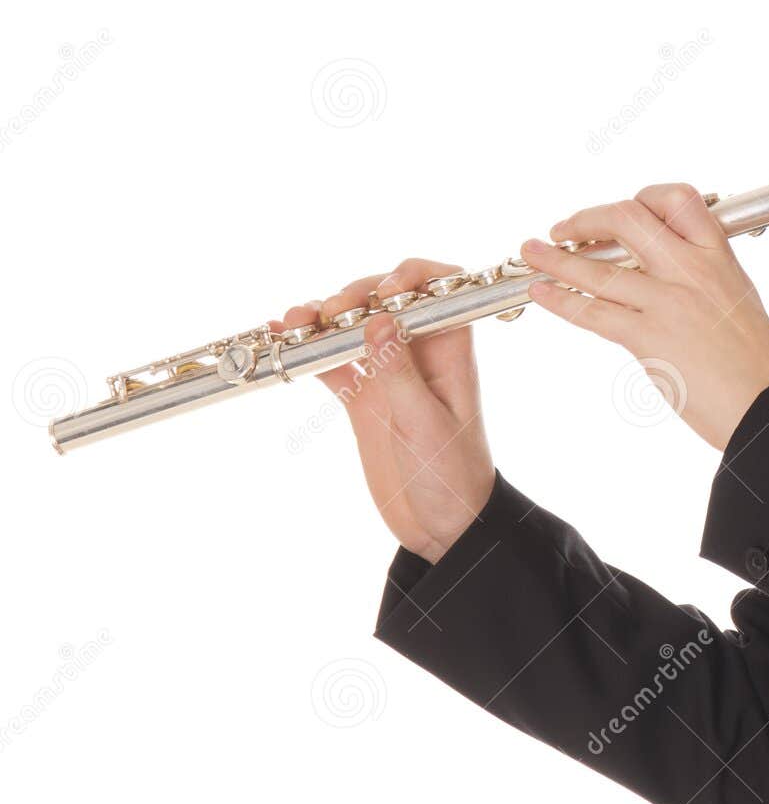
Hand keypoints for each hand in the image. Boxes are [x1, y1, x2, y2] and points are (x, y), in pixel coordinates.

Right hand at [270, 257, 495, 563]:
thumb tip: (381, 318)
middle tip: (328, 314)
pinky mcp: (362, 397)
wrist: (443, 526)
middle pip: (383, 300)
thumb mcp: (426, 425)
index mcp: (450, 351)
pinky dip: (307, 352)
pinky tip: (281, 344)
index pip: (439, 289)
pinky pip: (331, 362)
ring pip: (351, 328)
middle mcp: (418, 353)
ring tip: (291, 323)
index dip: (412, 276)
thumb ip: (401, 372)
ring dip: (321, 319)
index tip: (382, 290)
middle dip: (354, 295)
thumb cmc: (452, 476)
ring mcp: (386, 373)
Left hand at [519, 183, 768, 451]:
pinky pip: (592, 311)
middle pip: (627, 218)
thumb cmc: (757, 362)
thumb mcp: (737, 296)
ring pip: (597, 266)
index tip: (617, 213)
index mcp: (719, 255)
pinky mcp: (648, 338)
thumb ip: (702, 275)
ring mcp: (668, 302)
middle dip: (586, 218)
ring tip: (530, 251)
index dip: (640, 198)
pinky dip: (560, 298)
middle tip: (564, 228)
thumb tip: (663, 268)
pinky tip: (542, 292)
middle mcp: (692, 269)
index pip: (677, 199)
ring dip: (555, 257)